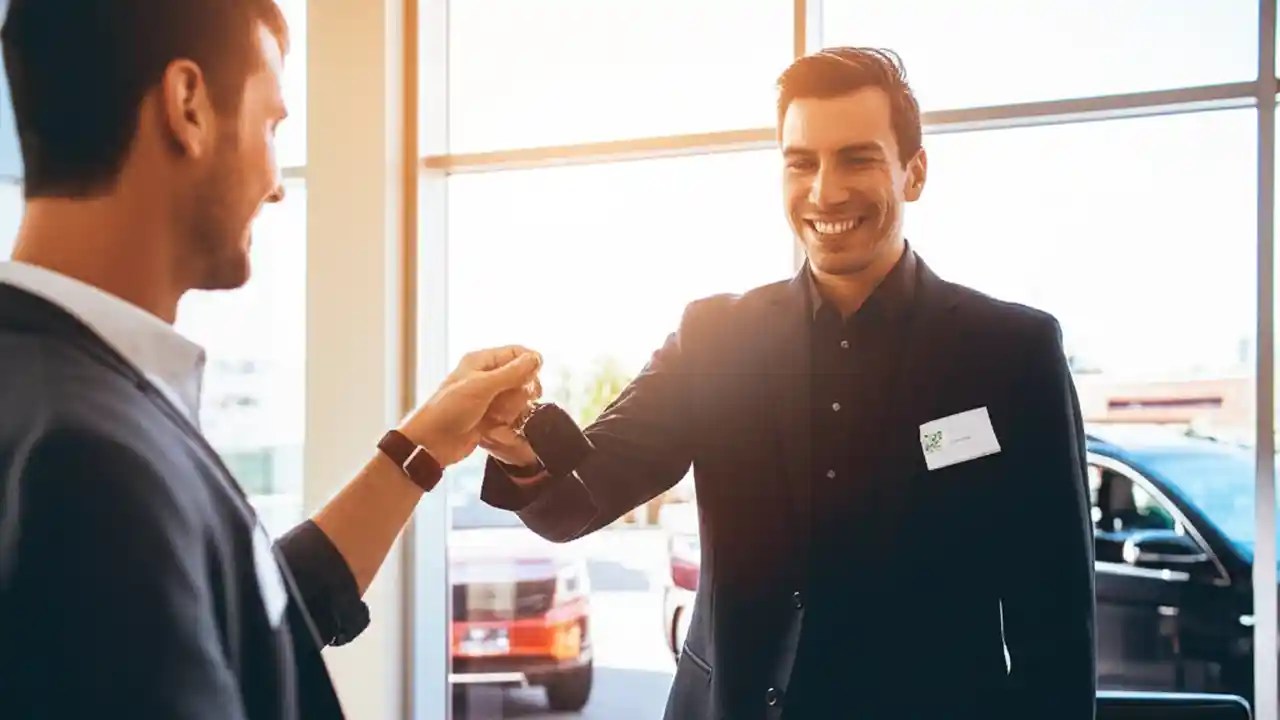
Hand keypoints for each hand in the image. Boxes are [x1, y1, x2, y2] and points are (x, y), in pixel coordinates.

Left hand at [398, 346, 541, 466]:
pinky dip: (508, 423)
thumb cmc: (449, 410)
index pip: (518, 353)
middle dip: (521, 392)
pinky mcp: (492, 417)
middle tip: (507, 403)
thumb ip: (512, 373)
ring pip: (520, 399)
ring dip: (513, 409)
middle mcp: (488, 377)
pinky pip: (512, 416)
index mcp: (482, 361)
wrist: (431, 443)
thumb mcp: (482, 387)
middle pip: (523, 378)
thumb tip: (537, 359)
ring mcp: (490, 398)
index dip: (530, 366)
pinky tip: (496, 428)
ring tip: (496, 417)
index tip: (531, 382)